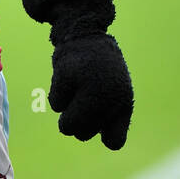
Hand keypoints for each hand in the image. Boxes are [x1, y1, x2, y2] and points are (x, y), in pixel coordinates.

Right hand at [49, 32, 132, 150]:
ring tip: (75, 91)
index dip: (105, 133)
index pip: (114, 142)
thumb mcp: (117, 95)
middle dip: (79, 124)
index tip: (105, 118)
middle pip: (83, 135)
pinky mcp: (66, 76)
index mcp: (123, 100)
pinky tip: (67, 78)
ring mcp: (86, 85)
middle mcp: (107, 94)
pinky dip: (58, 95)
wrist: (85, 34)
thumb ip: (117, 123)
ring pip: (66, 126)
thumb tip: (111, 144)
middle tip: (82, 102)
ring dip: (66, 114)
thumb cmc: (103, 72)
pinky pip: (56, 104)